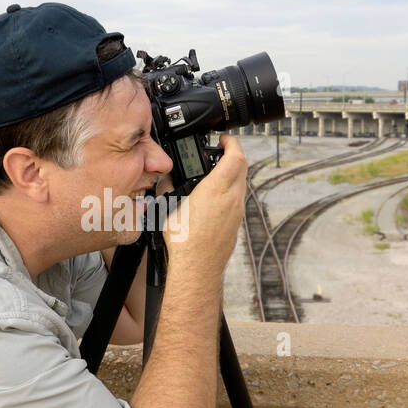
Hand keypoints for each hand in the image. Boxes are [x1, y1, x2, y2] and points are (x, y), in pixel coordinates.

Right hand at [164, 135, 246, 276]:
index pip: (235, 156)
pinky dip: (230, 192)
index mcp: (216, 189)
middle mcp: (232, 199)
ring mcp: (237, 213)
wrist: (197, 269)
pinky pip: (237, 201)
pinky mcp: (236, 225)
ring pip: (241, 184)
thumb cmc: (184, 243)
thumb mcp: (169, 208)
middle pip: (242, 167)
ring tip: (215, 174)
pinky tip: (214, 199)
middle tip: (220, 152)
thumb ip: (168, 189)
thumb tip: (165, 180)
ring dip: (233, 174)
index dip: (231, 142)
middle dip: (233, 155)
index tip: (223, 139)